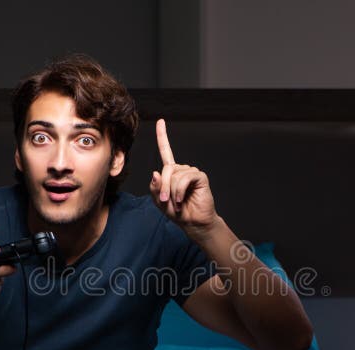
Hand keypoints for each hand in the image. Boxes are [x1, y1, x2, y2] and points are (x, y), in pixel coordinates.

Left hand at [150, 119, 218, 239]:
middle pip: (166, 169)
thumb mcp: (159, 201)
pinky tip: (182, 199)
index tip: (160, 121)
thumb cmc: (177, 212)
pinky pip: (185, 179)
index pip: (166, 151)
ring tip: (177, 202)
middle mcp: (181, 169)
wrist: (193, 222)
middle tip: (165, 201)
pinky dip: (180, 191)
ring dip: (172, 192)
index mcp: (171, 172)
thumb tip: (155, 173)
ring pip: (174, 176)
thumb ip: (154, 188)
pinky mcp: (199, 177)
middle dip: (163, 186)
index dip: (162, 136)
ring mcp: (191, 172)